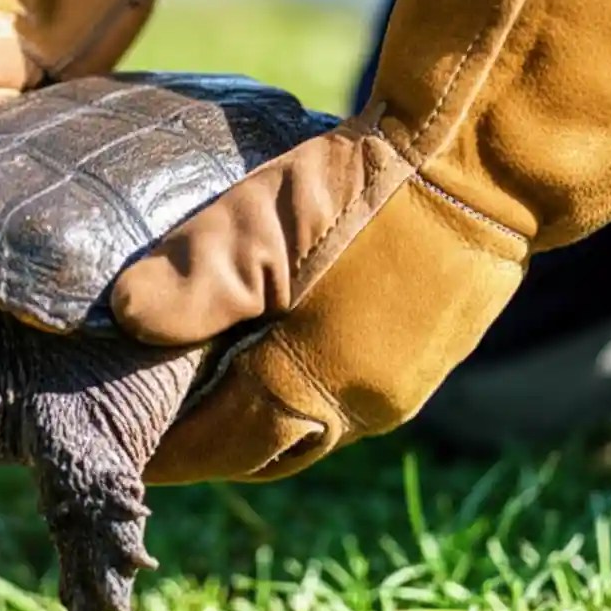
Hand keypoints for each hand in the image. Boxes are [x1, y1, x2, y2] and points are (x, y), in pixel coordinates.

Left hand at [111, 0, 610, 485]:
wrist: (486, 160)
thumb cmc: (364, 191)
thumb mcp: (256, 225)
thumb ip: (188, 282)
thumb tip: (125, 320)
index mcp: (310, 389)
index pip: (216, 445)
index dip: (168, 449)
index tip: (127, 445)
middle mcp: (361, 406)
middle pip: (265, 450)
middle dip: (211, 445)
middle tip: (165, 427)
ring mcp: (404, 383)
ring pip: (313, 428)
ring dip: (260, 423)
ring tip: (216, 396)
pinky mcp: (431, 352)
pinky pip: (351, 397)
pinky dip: (303, 395)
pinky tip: (285, 357)